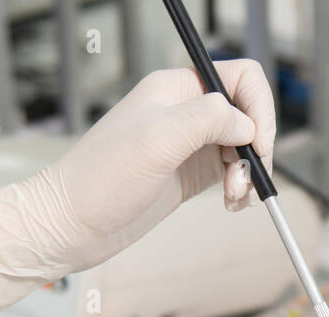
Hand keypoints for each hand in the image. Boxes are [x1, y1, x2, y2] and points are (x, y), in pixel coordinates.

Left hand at [0, 61, 275, 316]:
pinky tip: (231, 203)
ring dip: (250, 173)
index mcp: (176, 90)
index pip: (241, 79)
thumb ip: (208, 119)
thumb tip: (247, 123)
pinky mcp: (186, 174)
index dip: (259, 109)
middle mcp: (184, 113)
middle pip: (247, 114)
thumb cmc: (98, 182)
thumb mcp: (157, 141)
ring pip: (242, 146)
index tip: (257, 145)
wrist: (69, 226)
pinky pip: (230, 172)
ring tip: (236, 198)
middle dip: (257, 148)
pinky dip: (240, 188)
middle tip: (248, 180)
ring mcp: (186, 145)